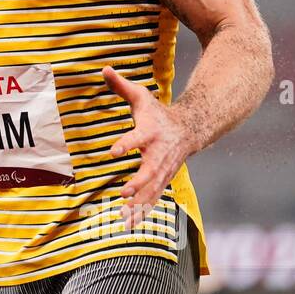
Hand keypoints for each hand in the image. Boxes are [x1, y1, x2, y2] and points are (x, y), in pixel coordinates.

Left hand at [102, 65, 194, 229]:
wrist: (191, 129)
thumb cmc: (158, 113)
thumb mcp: (141, 97)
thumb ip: (121, 86)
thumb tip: (103, 68)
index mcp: (151, 132)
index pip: (137, 138)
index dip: (126, 144)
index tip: (113, 151)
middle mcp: (159, 154)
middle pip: (149, 171)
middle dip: (138, 183)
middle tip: (124, 193)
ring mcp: (163, 170)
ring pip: (152, 190)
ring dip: (139, 204)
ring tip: (124, 218)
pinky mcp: (163, 180)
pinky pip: (153, 199)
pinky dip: (142, 212)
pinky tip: (130, 225)